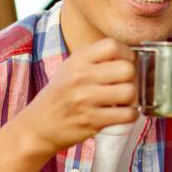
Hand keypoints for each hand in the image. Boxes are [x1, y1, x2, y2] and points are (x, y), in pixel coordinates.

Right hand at [17, 37, 137, 155]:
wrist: (39, 125)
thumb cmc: (61, 94)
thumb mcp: (71, 67)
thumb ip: (96, 59)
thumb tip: (131, 55)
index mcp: (78, 60)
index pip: (112, 45)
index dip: (127, 54)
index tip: (126, 62)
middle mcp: (80, 76)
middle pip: (126, 69)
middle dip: (132, 78)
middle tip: (125, 84)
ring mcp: (85, 99)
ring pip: (129, 92)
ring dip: (132, 98)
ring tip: (123, 100)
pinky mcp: (92, 120)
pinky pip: (126, 115)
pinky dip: (131, 115)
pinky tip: (123, 113)